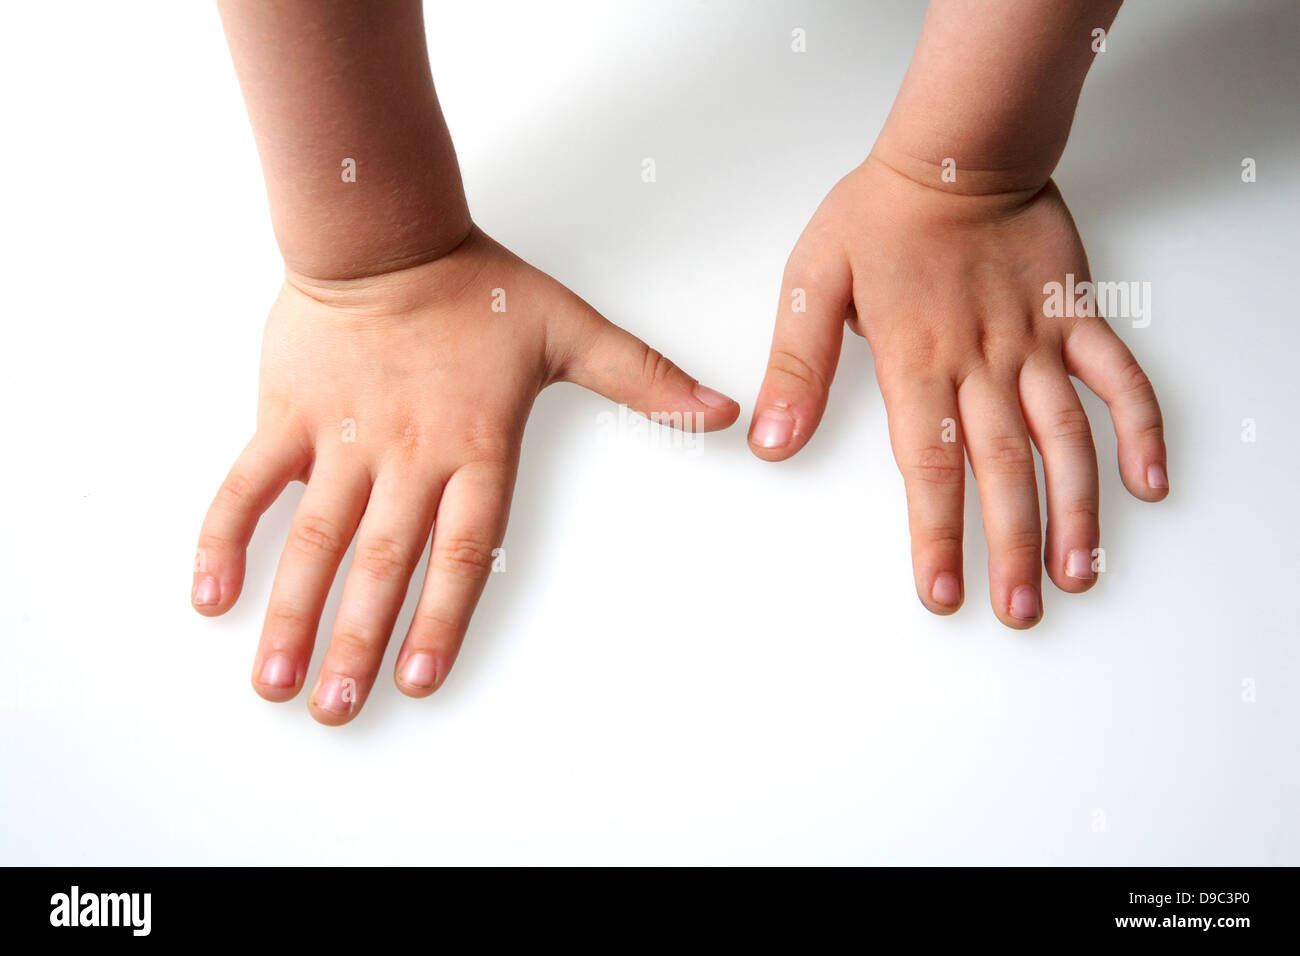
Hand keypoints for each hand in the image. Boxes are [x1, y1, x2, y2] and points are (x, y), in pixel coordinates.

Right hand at [192, 227, 738, 722]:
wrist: (387, 234)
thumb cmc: (478, 289)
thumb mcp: (574, 332)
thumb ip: (645, 380)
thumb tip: (720, 412)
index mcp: (475, 447)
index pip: (461, 550)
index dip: (442, 618)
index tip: (420, 679)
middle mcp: (407, 455)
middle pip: (383, 561)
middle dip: (357, 638)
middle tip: (338, 708)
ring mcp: (341, 439)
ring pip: (313, 538)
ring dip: (292, 612)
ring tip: (275, 680)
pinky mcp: (287, 416)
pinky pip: (249, 485)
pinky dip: (226, 539)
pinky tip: (211, 598)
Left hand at [749, 156, 1167, 627]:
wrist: (957, 149)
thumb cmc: (880, 214)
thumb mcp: (811, 283)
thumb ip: (796, 368)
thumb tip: (770, 440)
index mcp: (915, 360)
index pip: (928, 467)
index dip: (937, 536)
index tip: (943, 593)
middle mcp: (981, 362)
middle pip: (1002, 469)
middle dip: (1011, 546)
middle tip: (1018, 610)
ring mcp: (1036, 342)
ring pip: (1065, 439)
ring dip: (1076, 510)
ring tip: (1078, 574)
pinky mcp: (1076, 317)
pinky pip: (1119, 377)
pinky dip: (1141, 428)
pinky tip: (1149, 483)